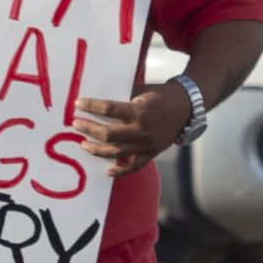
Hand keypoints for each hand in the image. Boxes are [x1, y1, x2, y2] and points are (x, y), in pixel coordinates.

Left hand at [74, 84, 192, 177]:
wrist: (187, 106)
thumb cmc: (160, 95)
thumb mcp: (141, 91)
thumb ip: (122, 97)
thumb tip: (96, 99)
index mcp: (139, 111)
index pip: (109, 109)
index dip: (90, 106)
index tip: (77, 103)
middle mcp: (142, 130)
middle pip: (108, 134)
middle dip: (88, 129)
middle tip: (75, 124)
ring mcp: (147, 144)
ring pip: (116, 152)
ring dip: (97, 150)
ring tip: (83, 144)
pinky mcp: (152, 153)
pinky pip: (135, 166)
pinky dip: (121, 171)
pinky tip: (108, 171)